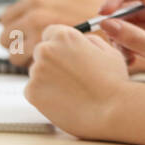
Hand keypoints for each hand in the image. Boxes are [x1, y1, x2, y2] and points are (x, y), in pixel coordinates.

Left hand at [0, 0, 105, 66]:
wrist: (122, 42)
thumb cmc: (102, 17)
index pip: (6, 19)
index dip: (19, 27)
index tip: (33, 32)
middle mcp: (34, 18)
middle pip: (4, 38)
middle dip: (19, 43)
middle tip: (41, 45)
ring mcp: (37, 40)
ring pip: (14, 57)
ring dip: (28, 59)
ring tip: (51, 56)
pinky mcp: (41, 63)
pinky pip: (26, 73)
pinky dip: (38, 72)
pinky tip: (56, 66)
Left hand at [24, 24, 128, 139]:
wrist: (111, 112)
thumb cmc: (114, 83)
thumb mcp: (108, 51)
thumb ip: (90, 41)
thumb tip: (81, 40)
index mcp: (64, 35)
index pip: (51, 33)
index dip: (60, 45)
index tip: (66, 55)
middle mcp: (46, 49)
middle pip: (42, 52)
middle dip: (53, 62)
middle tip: (71, 77)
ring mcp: (36, 71)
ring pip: (38, 73)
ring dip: (49, 79)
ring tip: (72, 92)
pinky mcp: (31, 92)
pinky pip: (34, 90)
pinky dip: (45, 96)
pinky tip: (64, 100)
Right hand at [94, 0, 144, 85]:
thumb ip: (133, 38)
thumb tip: (106, 24)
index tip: (102, 14)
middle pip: (133, 8)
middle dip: (118, 24)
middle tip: (111, 43)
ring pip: (132, 26)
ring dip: (122, 39)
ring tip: (125, 58)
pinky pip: (137, 39)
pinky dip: (129, 49)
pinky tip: (131, 62)